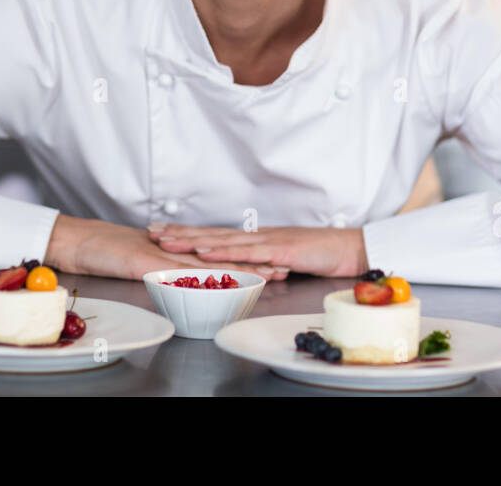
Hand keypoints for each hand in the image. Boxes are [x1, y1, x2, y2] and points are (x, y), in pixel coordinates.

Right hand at [44, 215, 290, 281]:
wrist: (79, 241)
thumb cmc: (107, 251)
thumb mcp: (143, 260)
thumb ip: (165, 266)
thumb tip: (183, 275)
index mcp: (177, 249)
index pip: (218, 254)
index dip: (246, 257)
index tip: (274, 261)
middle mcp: (175, 250)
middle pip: (221, 256)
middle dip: (253, 262)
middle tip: (285, 266)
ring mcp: (163, 255)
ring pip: (207, 262)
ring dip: (237, 269)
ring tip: (266, 273)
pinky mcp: (147, 262)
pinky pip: (176, 271)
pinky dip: (199, 277)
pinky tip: (219, 281)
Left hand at [145, 223, 368, 277]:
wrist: (349, 248)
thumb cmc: (321, 254)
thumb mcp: (286, 261)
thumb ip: (266, 263)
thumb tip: (249, 270)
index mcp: (258, 239)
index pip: (217, 235)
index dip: (189, 232)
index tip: (163, 231)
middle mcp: (257, 237)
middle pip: (212, 234)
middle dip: (180, 232)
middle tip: (151, 230)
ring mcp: (268, 242)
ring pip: (223, 241)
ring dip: (193, 240)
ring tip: (167, 240)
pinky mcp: (280, 252)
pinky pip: (247, 252)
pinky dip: (224, 252)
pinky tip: (206, 252)